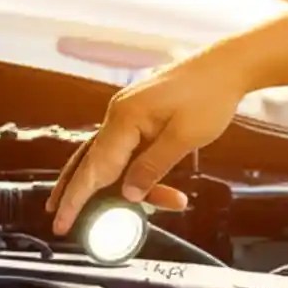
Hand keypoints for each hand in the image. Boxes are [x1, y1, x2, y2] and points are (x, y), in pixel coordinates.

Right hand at [46, 55, 250, 234]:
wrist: (227, 66)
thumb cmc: (210, 95)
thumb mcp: (184, 137)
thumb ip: (152, 167)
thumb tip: (128, 194)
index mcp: (125, 117)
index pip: (94, 167)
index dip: (76, 198)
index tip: (61, 221)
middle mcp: (119, 115)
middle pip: (89, 162)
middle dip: (75, 193)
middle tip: (59, 220)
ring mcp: (128, 115)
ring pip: (110, 160)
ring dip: (117, 188)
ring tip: (137, 209)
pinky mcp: (139, 118)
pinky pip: (127, 152)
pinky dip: (134, 174)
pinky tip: (152, 192)